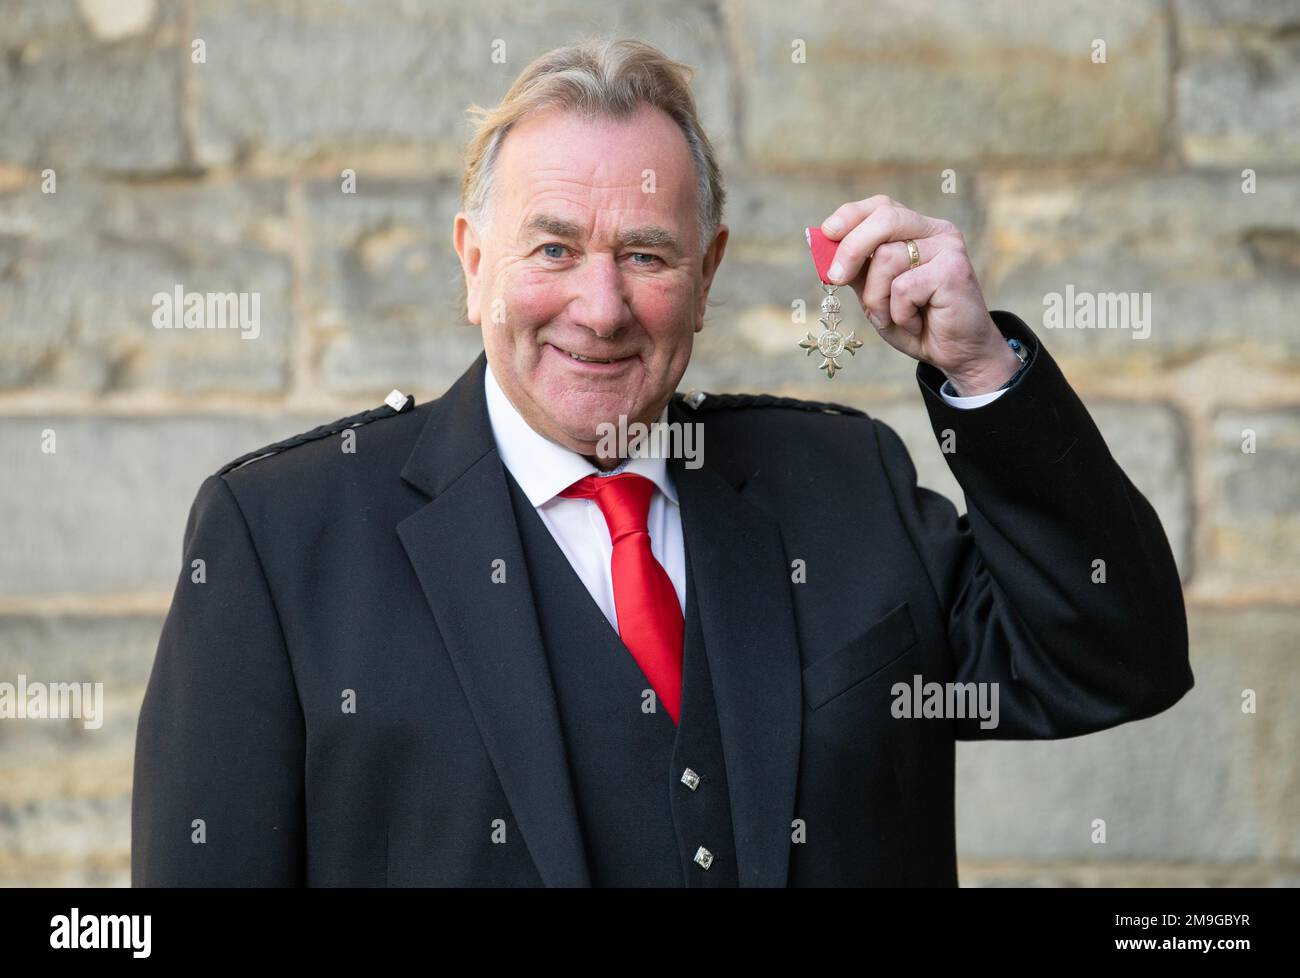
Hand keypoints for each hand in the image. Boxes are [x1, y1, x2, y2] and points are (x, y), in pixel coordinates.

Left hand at [818, 196, 1021, 394]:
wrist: (957, 354)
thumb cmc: (916, 322)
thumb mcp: (876, 294)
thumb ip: (855, 270)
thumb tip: (821, 247)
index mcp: (917, 230)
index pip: (881, 206)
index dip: (851, 216)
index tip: (826, 232)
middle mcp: (936, 231)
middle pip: (883, 219)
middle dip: (851, 249)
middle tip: (835, 279)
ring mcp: (947, 247)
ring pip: (886, 259)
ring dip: (877, 298)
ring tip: (893, 318)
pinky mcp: (953, 270)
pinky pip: (903, 287)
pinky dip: (899, 313)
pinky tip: (916, 323)